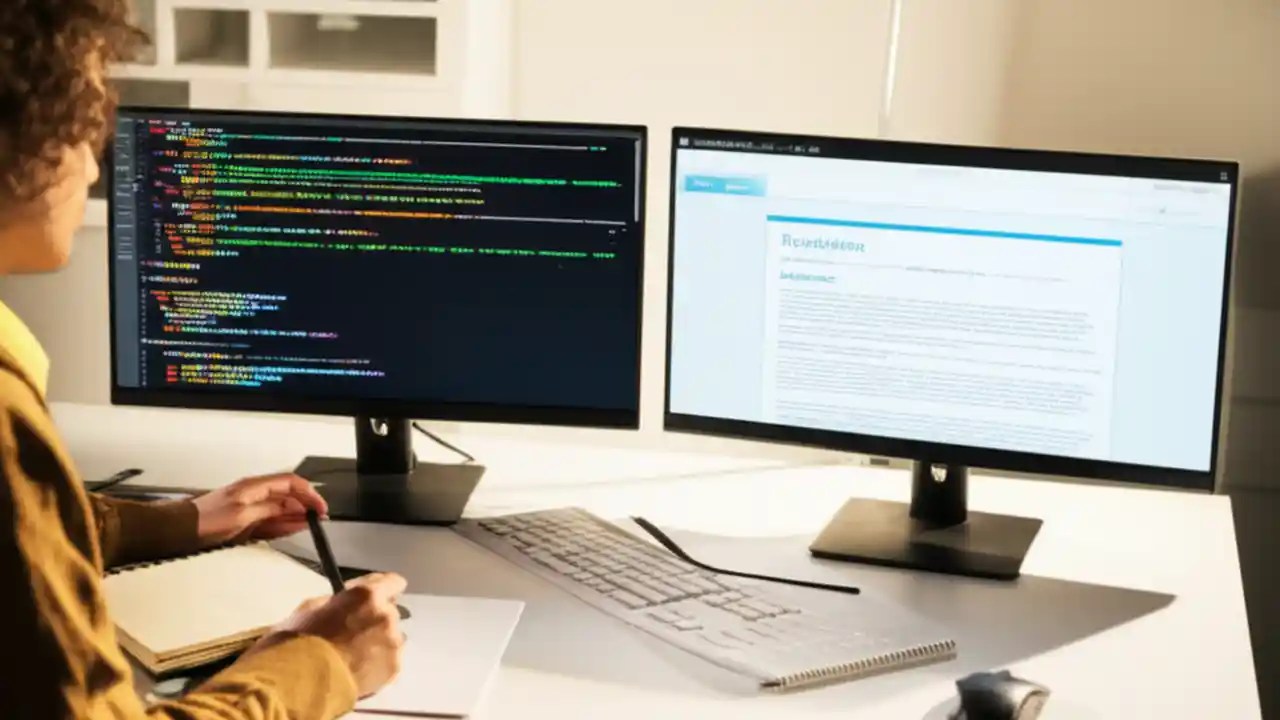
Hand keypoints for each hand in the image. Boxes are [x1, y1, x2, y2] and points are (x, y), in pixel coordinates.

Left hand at [193, 473, 327, 546]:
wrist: (182, 530)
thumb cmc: (206, 520)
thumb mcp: (243, 515)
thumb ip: (270, 510)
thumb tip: (292, 508)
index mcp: (254, 486)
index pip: (290, 482)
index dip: (308, 493)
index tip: (319, 507)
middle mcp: (254, 493)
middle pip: (288, 495)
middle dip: (305, 504)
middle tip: (319, 517)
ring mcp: (250, 506)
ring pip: (281, 508)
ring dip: (297, 515)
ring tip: (310, 524)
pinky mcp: (246, 520)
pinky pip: (270, 519)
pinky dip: (283, 524)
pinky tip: (292, 528)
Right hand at [267, 573, 406, 696]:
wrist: (300, 682)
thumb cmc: (299, 640)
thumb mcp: (312, 607)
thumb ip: (339, 601)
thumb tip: (347, 604)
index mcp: (368, 595)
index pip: (392, 582)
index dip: (382, 589)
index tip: (368, 599)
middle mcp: (387, 616)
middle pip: (390, 612)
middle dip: (375, 619)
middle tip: (353, 632)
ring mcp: (393, 643)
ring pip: (391, 637)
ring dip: (378, 641)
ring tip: (355, 655)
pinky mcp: (393, 668)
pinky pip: (388, 660)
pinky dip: (377, 663)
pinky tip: (358, 670)